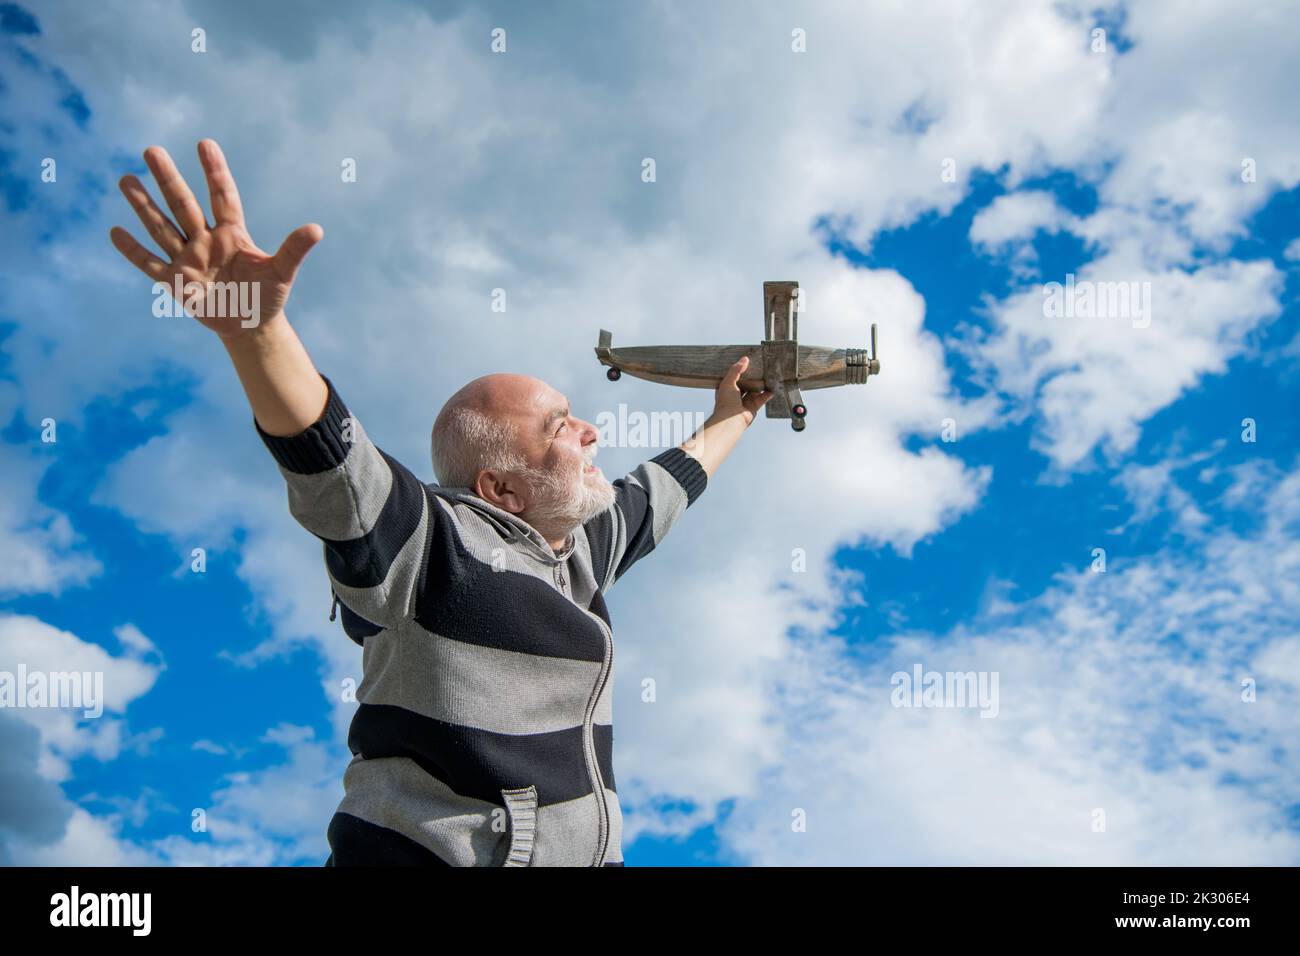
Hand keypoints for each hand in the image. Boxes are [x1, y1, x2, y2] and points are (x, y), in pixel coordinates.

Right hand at [110, 139, 321, 339]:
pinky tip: (115, 231)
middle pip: (184, 204)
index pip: (222, 196)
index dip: (215, 171)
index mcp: (232, 234)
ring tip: (125, 179)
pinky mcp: (176, 283)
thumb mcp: (282, 273)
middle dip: (168, 179)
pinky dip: (133, 251)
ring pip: (162, 227)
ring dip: (144, 206)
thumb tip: (317, 229)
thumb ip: (294, 250)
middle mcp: (206, 241)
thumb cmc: (267, 296)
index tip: (205, 143)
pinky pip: (150, 264)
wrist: (250, 326)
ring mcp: (188, 260)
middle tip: (152, 150)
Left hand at [713, 355, 771, 426]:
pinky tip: (772, 389)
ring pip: (754, 391)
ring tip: (767, 377)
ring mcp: (744, 402)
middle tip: (759, 369)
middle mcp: (735, 396)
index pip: (733, 377)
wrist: (731, 420)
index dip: (739, 371)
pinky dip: (767, 395)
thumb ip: (736, 370)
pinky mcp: (752, 408)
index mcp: (726, 389)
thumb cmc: (725, 402)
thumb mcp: (728, 381)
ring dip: (760, 385)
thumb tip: (745, 359)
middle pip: (745, 384)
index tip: (747, 364)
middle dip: (752, 378)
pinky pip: (761, 399)